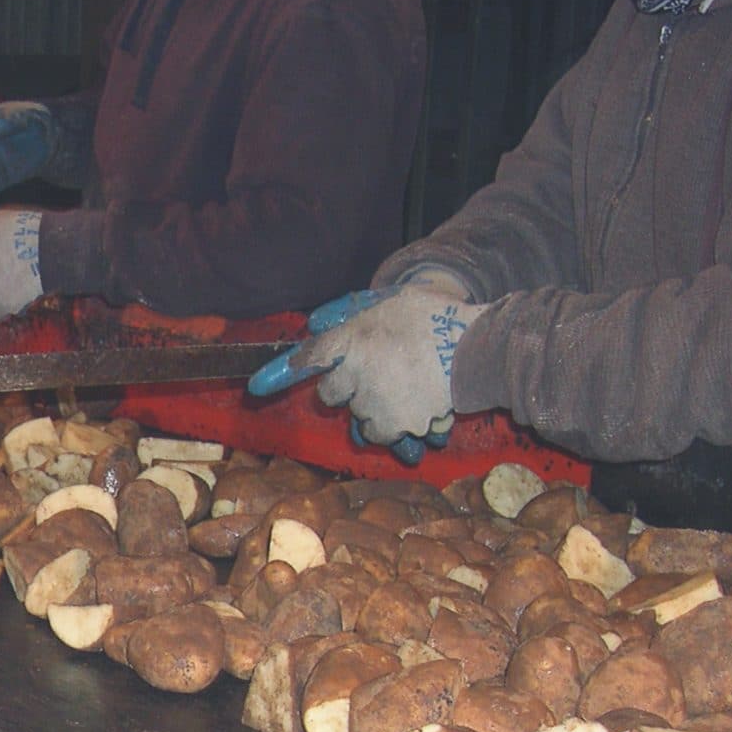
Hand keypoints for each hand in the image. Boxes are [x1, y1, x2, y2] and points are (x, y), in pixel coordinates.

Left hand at [247, 274, 485, 464]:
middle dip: (349, 387)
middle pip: (333, 393)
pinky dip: (393, 423)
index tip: (256, 385)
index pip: (311, 356)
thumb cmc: (436, 318)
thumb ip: (354, 312)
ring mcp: (373, 401)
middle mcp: (355, 372)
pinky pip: (380, 430)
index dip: (280, 372)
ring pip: (357, 414)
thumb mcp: (393, 300)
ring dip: (372, 407)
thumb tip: (318, 322)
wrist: (476, 347)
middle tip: (379, 373)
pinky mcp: (393, 423)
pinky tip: (413, 405)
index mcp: (354, 337)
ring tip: (402, 389)